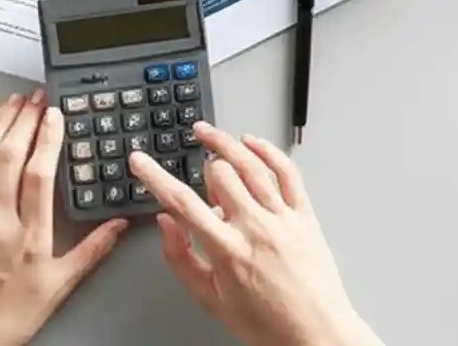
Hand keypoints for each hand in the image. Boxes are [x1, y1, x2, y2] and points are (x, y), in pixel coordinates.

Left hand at [0, 91, 128, 345]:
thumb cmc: (6, 318)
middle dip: (24, 119)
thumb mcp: (58, 286)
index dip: (48, 138)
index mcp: (29, 237)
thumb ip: (91, 250)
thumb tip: (117, 225)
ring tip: (10, 106)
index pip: (40, 173)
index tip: (55, 116)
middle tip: (35, 100)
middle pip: (9, 156)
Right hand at [130, 123, 382, 345]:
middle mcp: (255, 228)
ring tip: (209, 133)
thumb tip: (165, 224)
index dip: (155, 176)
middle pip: (220, 174)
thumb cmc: (267, 323)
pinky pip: (287, 172)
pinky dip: (268, 151)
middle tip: (193, 159)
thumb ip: (181, 258)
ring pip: (251, 165)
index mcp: (227, 250)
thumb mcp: (211, 299)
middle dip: (201, 160)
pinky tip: (252, 142)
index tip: (140, 161)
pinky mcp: (305, 216)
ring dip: (226, 142)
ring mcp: (283, 219)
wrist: (317, 335)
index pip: (182, 202)